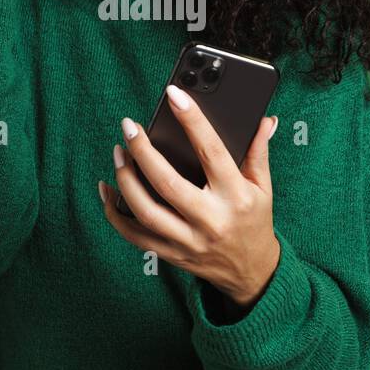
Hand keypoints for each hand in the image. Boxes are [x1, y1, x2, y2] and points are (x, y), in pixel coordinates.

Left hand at [98, 84, 281, 309]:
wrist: (251, 273)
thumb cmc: (254, 221)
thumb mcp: (263, 187)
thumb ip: (258, 152)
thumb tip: (263, 120)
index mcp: (235, 196)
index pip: (211, 152)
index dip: (192, 120)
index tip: (174, 95)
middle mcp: (210, 219)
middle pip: (167, 183)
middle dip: (143, 151)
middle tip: (129, 127)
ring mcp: (188, 240)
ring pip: (146, 210)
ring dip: (125, 179)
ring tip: (118, 153)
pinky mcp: (171, 254)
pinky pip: (134, 235)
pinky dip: (114, 213)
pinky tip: (106, 190)